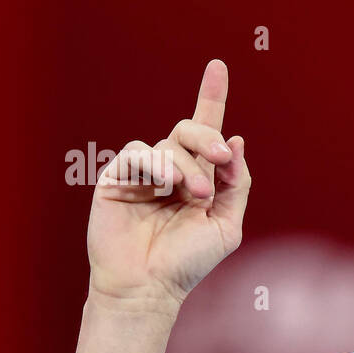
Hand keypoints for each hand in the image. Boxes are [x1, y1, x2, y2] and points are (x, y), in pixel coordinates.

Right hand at [87, 60, 250, 311]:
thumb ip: (236, 183)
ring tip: (194, 195)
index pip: (206, 131)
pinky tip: (164, 186)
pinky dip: (157, 165)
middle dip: (207, 138)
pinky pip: (138, 153)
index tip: (218, 66)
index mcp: (199, 178)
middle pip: (190, 131)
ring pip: (168, 146)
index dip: (212, 97)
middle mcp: (171, 171)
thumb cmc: (187, 262)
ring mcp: (143, 174)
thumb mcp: (226, 224)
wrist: (148, 286)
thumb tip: (235, 141)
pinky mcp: (117, 178)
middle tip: (219, 159)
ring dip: (187, 167)